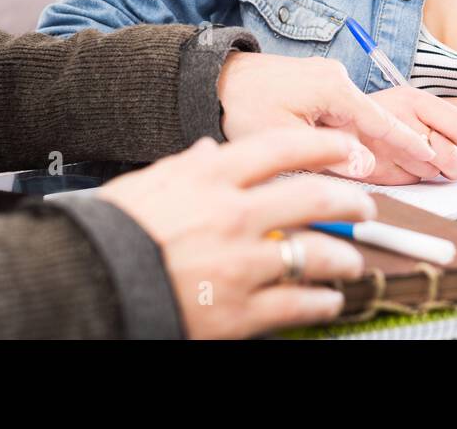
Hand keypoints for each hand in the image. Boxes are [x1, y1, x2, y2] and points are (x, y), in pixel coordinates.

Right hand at [97, 128, 377, 338]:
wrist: (90, 283)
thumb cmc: (115, 230)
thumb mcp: (150, 183)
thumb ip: (187, 166)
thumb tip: (207, 150)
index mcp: (213, 178)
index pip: (282, 149)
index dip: (322, 145)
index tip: (345, 146)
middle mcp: (236, 215)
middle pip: (314, 198)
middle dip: (350, 200)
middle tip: (365, 204)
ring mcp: (242, 264)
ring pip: (315, 254)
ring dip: (343, 256)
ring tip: (351, 260)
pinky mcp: (241, 310)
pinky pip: (298, 303)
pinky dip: (321, 301)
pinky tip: (329, 300)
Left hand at [217, 52, 435, 177]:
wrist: (214, 79)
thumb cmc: (242, 106)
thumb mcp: (284, 138)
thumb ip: (329, 155)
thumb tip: (365, 165)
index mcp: (334, 88)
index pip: (383, 121)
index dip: (409, 143)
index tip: (433, 157)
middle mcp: (336, 76)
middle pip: (371, 120)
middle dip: (390, 145)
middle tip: (412, 168)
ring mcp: (326, 76)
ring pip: (354, 118)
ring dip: (360, 141)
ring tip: (367, 164)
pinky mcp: (315, 82)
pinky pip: (340, 111)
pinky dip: (344, 131)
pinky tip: (339, 148)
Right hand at [343, 86, 456, 184]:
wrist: (332, 124)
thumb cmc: (378, 115)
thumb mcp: (409, 105)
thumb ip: (442, 124)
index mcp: (412, 99)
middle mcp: (401, 120)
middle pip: (450, 155)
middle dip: (452, 164)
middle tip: (444, 161)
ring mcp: (387, 147)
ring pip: (432, 172)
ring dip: (427, 171)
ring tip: (409, 155)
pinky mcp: (377, 169)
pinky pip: (411, 181)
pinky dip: (409, 177)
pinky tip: (396, 163)